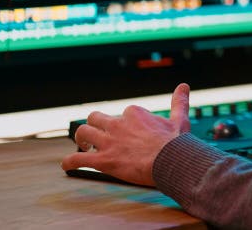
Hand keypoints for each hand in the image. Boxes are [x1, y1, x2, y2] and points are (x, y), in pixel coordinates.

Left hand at [61, 83, 190, 185]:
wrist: (171, 161)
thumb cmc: (176, 142)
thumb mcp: (179, 118)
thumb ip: (179, 101)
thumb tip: (184, 86)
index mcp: (134, 113)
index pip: (123, 113)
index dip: (125, 123)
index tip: (130, 132)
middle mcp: (118, 124)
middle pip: (96, 118)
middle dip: (95, 125)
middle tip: (99, 135)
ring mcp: (108, 142)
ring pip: (83, 133)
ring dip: (81, 139)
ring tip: (84, 146)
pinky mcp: (103, 160)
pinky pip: (78, 159)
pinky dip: (70, 162)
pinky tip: (68, 165)